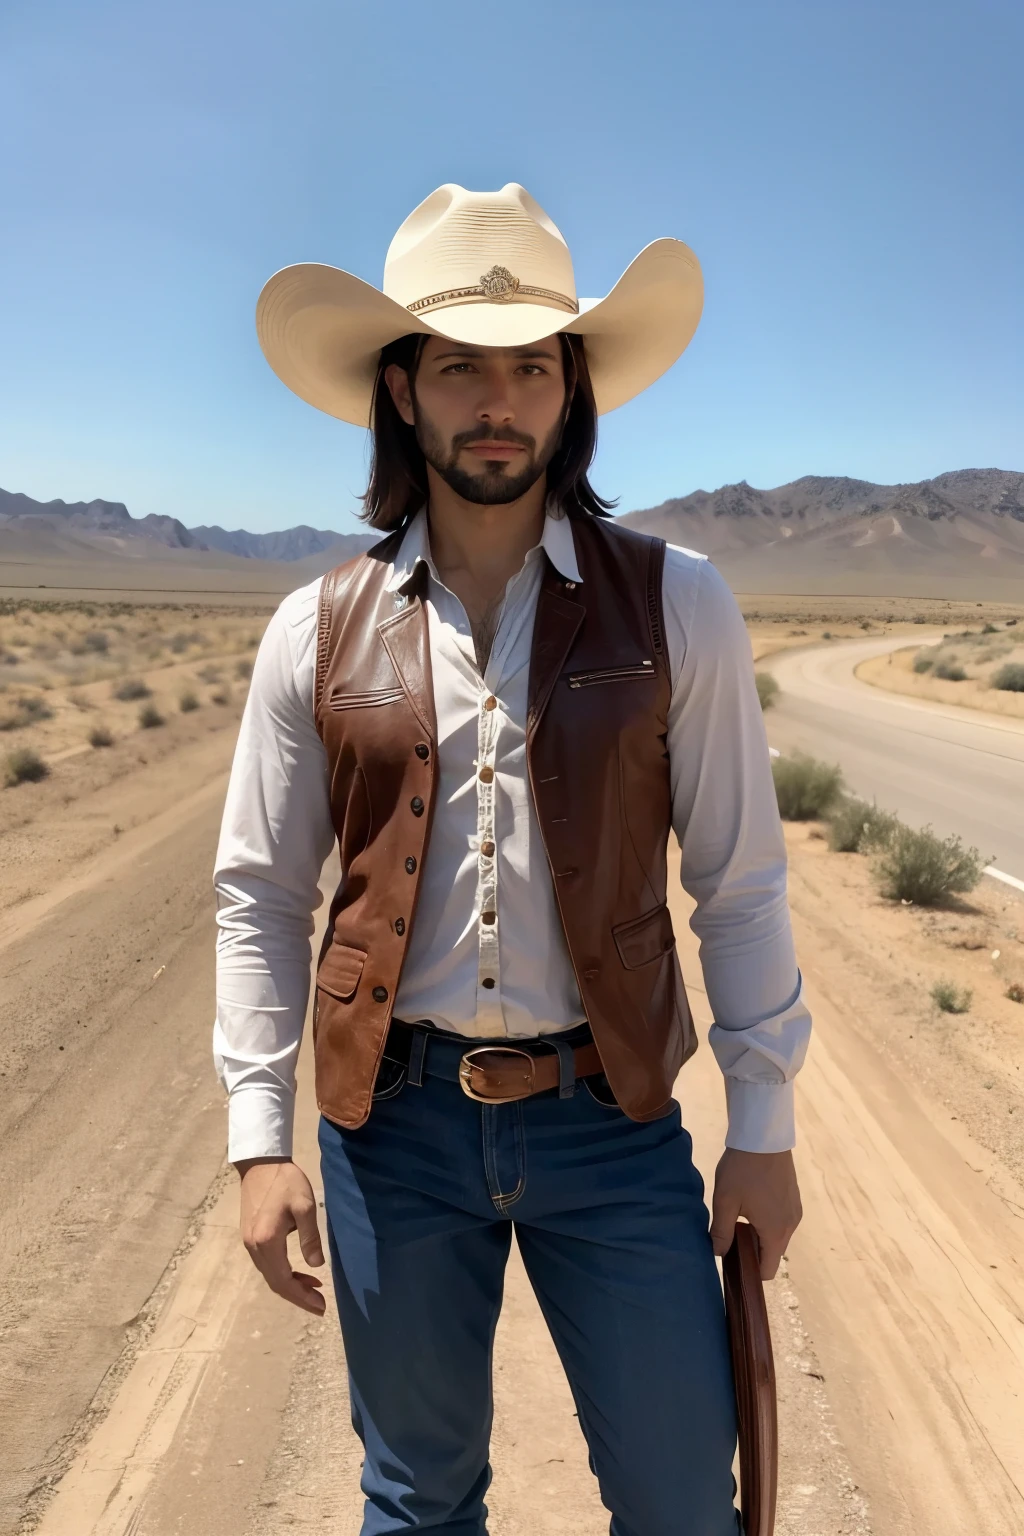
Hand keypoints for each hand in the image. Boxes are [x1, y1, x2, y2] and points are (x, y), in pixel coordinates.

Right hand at [235, 1157, 326, 1314]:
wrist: (260, 1164)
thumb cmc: (285, 1181)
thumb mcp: (304, 1205)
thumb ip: (310, 1237)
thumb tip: (317, 1265)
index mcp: (267, 1241)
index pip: (284, 1281)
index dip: (302, 1297)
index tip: (320, 1307)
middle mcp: (254, 1247)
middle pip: (275, 1283)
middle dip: (298, 1296)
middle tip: (320, 1304)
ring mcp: (249, 1243)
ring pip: (270, 1275)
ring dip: (291, 1285)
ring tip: (314, 1287)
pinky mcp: (250, 1236)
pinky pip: (267, 1264)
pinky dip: (283, 1272)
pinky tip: (298, 1270)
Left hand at [710, 1148, 801, 1280]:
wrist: (763, 1136)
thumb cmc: (742, 1170)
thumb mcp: (725, 1201)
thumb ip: (721, 1232)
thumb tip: (718, 1254)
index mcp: (776, 1232)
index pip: (767, 1270)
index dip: (749, 1272)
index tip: (731, 1262)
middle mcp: (791, 1225)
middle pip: (772, 1254)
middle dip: (752, 1252)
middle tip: (728, 1238)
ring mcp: (795, 1211)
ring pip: (776, 1236)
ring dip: (758, 1235)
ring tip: (737, 1219)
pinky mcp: (794, 1198)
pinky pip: (780, 1221)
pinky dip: (767, 1222)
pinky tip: (750, 1205)